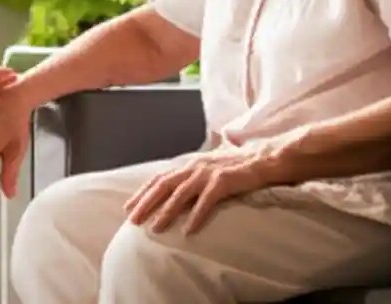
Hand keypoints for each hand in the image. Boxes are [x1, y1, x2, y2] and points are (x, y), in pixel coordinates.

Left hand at [124, 138, 288, 234]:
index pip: (159, 179)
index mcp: (189, 165)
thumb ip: (192, 181)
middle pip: (164, 185)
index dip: (142, 193)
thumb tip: (175, 198)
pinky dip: (196, 216)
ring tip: (155, 228)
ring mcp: (208, 173)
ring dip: (166, 212)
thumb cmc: (236, 169)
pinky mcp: (224, 181)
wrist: (263, 160)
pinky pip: (206, 201)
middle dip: (146, 203)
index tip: (128, 207)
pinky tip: (188, 230)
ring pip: (181, 194)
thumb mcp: (208, 171)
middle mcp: (194, 167)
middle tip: (132, 220)